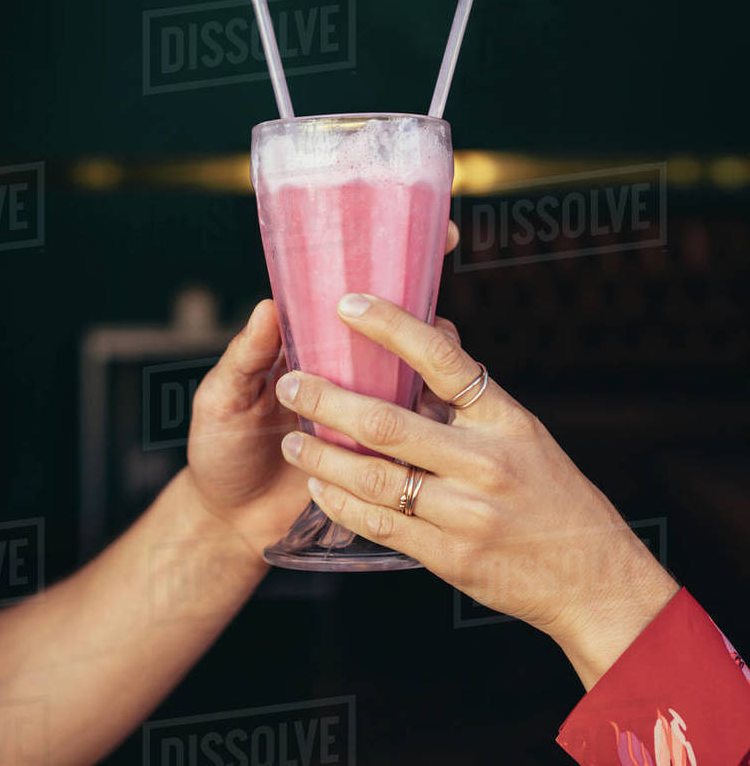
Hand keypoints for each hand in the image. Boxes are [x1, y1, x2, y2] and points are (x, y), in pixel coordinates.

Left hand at [185, 222, 459, 561]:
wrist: (229, 522)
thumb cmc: (219, 451)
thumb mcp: (222, 400)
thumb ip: (245, 358)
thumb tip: (270, 306)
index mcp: (304, 347)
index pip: (344, 294)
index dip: (377, 262)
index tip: (415, 232)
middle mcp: (342, 371)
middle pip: (389, 325)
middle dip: (417, 293)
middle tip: (436, 268)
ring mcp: (365, 410)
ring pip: (410, 372)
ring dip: (428, 351)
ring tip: (444, 331)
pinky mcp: (379, 453)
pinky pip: (408, 429)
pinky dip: (427, 412)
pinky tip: (444, 403)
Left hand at [275, 293, 678, 688]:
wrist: (590, 578)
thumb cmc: (553, 493)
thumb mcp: (523, 431)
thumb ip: (471, 393)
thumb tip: (433, 332)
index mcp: (504, 420)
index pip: (442, 360)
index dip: (392, 326)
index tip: (348, 303)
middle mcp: (485, 462)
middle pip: (387, 422)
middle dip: (327, 399)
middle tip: (290, 382)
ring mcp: (466, 513)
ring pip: (372, 477)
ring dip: (322, 456)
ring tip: (292, 440)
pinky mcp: (450, 556)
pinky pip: (381, 525)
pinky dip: (342, 504)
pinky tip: (319, 488)